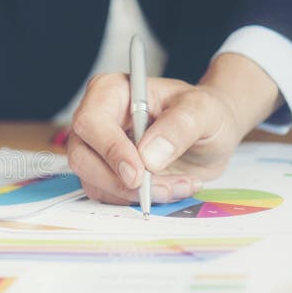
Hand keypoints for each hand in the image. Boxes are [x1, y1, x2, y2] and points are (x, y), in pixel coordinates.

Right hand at [67, 53, 281, 204]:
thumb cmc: (202, 112)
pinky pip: (108, 196)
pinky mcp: (104, 174)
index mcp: (110, 92)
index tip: (139, 173)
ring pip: (94, 182)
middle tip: (161, 188)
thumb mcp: (203, 110)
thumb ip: (179, 127)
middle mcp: (96, 121)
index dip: (111, 150)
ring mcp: (96, 150)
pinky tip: (169, 188)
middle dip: (121, 182)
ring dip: (135, 195)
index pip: (91, 122)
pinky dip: (138, 201)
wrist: (210, 134)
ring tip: (178, 185)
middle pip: (82, 158)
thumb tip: (149, 156)